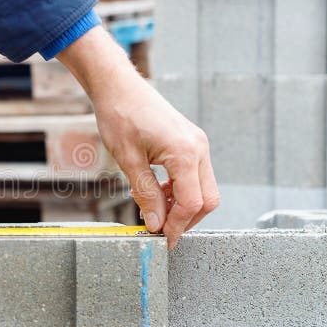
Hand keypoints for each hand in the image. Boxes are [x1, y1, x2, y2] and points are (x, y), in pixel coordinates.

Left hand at [57, 26, 219, 249]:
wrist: (119, 87)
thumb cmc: (120, 116)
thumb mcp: (128, 160)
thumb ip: (145, 194)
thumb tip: (156, 224)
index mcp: (185, 152)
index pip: (191, 203)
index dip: (177, 226)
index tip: (162, 240)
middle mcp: (199, 148)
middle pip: (207, 199)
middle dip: (186, 219)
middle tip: (159, 230)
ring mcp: (198, 145)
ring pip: (204, 189)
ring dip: (183, 206)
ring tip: (155, 211)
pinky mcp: (191, 144)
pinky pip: (195, 176)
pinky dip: (181, 191)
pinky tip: (159, 193)